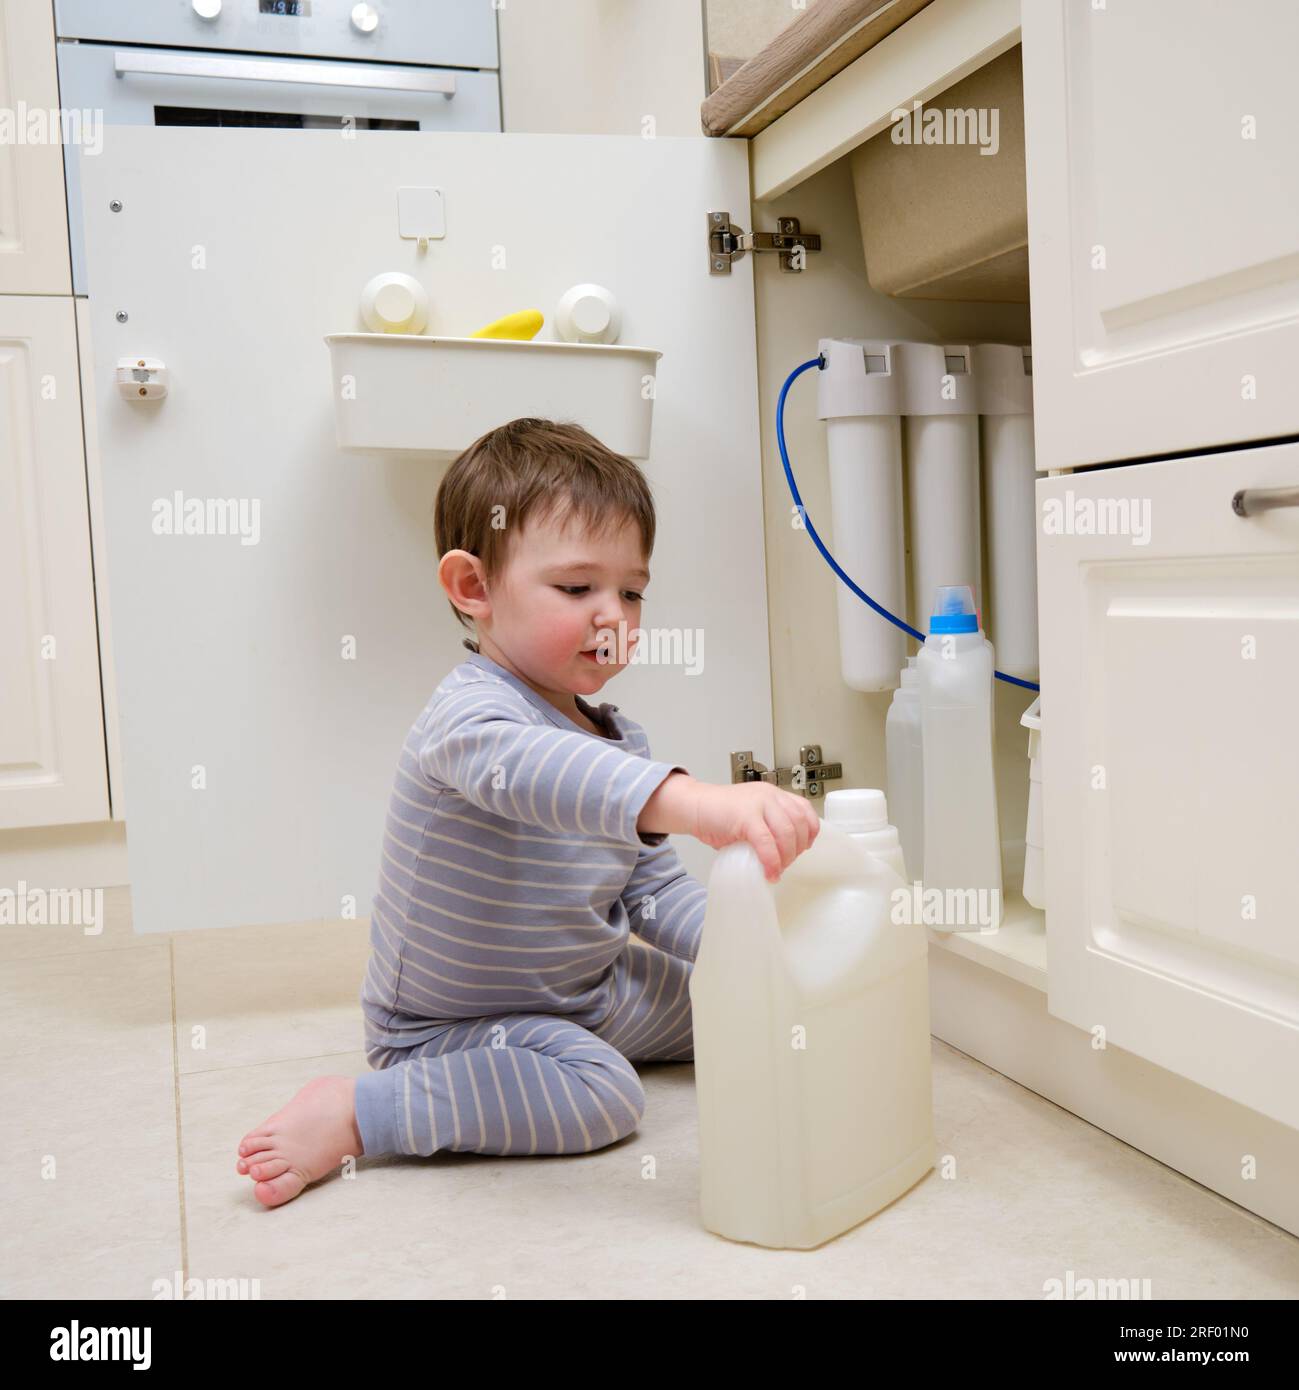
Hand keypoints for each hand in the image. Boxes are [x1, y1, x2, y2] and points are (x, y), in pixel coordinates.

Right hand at [690, 782, 819, 882]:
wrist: (693, 806)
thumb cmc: (718, 815)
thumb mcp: (752, 815)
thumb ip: (769, 828)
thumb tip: (782, 854)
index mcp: (773, 794)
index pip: (804, 810)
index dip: (810, 832)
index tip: (804, 848)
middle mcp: (769, 795)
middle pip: (799, 824)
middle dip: (797, 849)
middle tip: (786, 863)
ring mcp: (758, 803)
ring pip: (787, 833)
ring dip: (786, 857)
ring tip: (777, 869)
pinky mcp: (745, 815)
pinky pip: (766, 842)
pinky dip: (771, 861)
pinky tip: (769, 872)